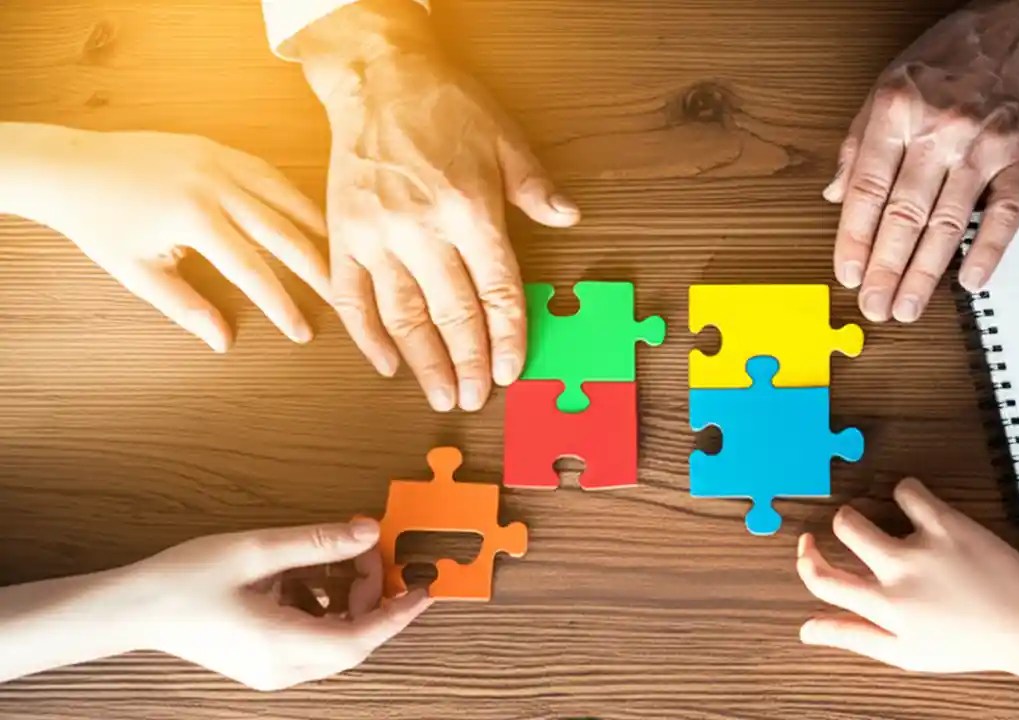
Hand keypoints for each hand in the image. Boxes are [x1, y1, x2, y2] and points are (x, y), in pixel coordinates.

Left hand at [11, 125, 330, 350]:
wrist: (70, 166)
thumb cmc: (99, 222)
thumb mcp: (139, 272)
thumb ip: (185, 308)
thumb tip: (223, 341)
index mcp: (192, 217)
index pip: (253, 270)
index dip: (282, 304)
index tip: (303, 330)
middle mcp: (213, 183)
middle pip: (283, 231)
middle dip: (317, 267)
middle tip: (344, 294)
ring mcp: (217, 159)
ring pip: (284, 194)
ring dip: (315, 225)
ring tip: (340, 252)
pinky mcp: (216, 147)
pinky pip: (267, 172)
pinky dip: (291, 195)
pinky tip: (308, 215)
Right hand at [127, 519, 429, 690]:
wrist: (132, 607)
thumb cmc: (186, 580)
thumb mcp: (257, 549)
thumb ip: (318, 542)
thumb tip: (370, 532)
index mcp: (283, 646)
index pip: (361, 638)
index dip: (398, 614)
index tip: (425, 589)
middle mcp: (283, 668)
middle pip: (351, 639)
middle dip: (372, 596)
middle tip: (372, 553)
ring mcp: (273, 670)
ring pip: (333, 638)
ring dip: (346, 599)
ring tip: (338, 557)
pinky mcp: (264, 661)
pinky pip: (311, 637)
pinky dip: (320, 606)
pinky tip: (303, 575)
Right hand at [296, 3, 578, 411]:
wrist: (378, 81)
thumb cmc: (445, 108)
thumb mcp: (505, 141)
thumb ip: (536, 188)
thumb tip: (569, 219)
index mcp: (470, 210)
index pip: (496, 291)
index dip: (507, 337)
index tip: (511, 370)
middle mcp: (422, 230)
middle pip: (453, 314)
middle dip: (468, 362)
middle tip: (475, 398)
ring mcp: (377, 236)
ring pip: (403, 316)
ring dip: (424, 363)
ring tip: (441, 395)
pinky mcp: (343, 236)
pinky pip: (352, 298)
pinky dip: (368, 337)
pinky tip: (387, 365)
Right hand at [796, 478, 1018, 673]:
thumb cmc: (971, 641)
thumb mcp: (906, 653)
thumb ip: (852, 636)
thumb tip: (806, 629)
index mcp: (884, 610)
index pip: (821, 581)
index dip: (806, 561)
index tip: (807, 549)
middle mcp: (895, 578)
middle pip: (839, 535)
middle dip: (836, 527)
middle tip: (848, 527)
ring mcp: (919, 548)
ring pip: (860, 514)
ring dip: (863, 510)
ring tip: (888, 519)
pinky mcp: (945, 524)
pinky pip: (906, 489)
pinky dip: (905, 492)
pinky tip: (918, 508)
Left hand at [825, 0, 1018, 322]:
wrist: (1011, 31)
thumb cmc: (942, 62)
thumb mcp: (883, 89)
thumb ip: (857, 145)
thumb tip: (835, 196)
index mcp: (895, 112)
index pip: (867, 190)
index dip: (855, 238)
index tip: (848, 274)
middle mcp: (938, 129)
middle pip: (905, 213)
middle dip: (886, 267)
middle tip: (875, 305)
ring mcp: (981, 144)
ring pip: (949, 220)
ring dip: (926, 271)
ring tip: (908, 305)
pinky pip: (1006, 210)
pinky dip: (989, 249)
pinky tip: (971, 279)